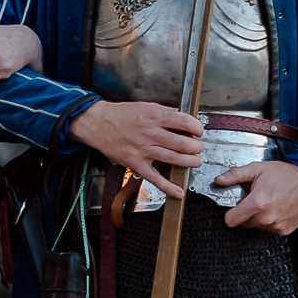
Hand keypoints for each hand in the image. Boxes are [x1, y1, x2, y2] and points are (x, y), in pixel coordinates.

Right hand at [69, 98, 203, 200]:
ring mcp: (143, 150)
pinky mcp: (136, 163)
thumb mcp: (145, 106)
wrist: (98, 124)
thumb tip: (181, 116)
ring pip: (174, 159)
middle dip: (196, 147)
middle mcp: (150, 133)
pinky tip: (179, 192)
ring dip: (190, 162)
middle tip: (199, 147)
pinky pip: (155, 178)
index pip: (184, 122)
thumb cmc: (120, 115)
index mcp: (154, 116)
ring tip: (196, 161)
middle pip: (182, 143)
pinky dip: (168, 187)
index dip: (197, 128)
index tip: (199, 131)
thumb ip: (164, 112)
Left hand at [219, 160, 297, 234]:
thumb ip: (235, 175)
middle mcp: (267, 218)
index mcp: (257, 203)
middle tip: (256, 198)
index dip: (230, 213)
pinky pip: (271, 228)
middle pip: (244, 223)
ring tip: (269, 201)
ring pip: (258, 226)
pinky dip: (271, 220)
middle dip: (246, 212)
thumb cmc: (287, 174)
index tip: (235, 207)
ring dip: (259, 216)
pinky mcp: (285, 230)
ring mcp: (277, 225)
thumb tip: (219, 180)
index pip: (231, 220)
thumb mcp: (258, 169)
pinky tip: (278, 207)